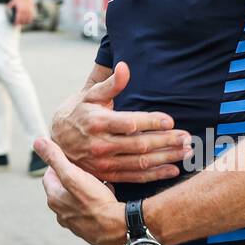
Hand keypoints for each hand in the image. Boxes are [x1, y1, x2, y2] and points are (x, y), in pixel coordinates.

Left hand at [6, 0, 34, 25]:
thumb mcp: (13, 1)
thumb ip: (9, 6)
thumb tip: (6, 9)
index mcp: (20, 10)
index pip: (18, 19)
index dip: (16, 23)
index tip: (15, 24)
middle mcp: (25, 11)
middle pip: (23, 21)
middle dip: (20, 23)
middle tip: (18, 24)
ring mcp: (30, 11)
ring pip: (29, 20)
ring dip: (26, 22)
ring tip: (23, 22)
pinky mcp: (33, 9)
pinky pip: (33, 17)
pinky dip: (30, 19)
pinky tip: (28, 20)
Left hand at [34, 137, 127, 244]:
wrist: (118, 228)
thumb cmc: (95, 201)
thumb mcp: (73, 175)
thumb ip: (55, 158)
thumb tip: (38, 142)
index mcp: (54, 199)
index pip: (49, 175)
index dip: (58, 164)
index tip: (70, 158)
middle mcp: (61, 213)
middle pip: (63, 188)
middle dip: (73, 177)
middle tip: (86, 169)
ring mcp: (75, 223)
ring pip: (77, 199)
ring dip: (85, 190)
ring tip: (99, 182)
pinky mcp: (90, 229)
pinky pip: (90, 210)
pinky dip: (95, 202)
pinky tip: (108, 196)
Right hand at [50, 62, 190, 182]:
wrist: (58, 142)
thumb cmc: (79, 113)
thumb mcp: (90, 95)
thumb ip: (111, 84)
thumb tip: (125, 66)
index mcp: (98, 122)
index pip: (129, 123)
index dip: (151, 122)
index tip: (170, 120)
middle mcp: (101, 144)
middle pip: (139, 144)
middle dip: (166, 141)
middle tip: (186, 137)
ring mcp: (104, 162)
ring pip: (140, 162)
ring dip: (166, 158)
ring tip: (186, 151)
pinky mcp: (108, 175)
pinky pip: (135, 177)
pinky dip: (155, 175)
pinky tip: (173, 170)